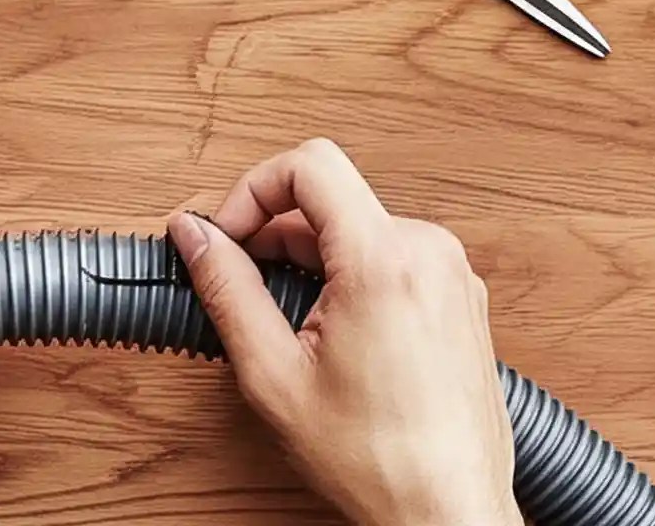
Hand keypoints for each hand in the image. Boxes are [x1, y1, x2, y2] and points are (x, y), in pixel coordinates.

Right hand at [168, 139, 521, 525]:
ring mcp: (452, 274)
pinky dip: (346, 277)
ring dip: (308, 260)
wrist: (448, 512)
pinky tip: (327, 334)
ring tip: (285, 324)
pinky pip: (390, 256)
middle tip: (238, 284)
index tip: (225, 235)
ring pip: (357, 228)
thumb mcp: (273, 373)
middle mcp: (430, 252)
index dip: (250, 189)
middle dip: (272, 234)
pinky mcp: (459, 298)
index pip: (309, 164)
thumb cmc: (376, 459)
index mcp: (385, 260)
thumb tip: (195, 234)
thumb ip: (227, 289)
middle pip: (329, 199)